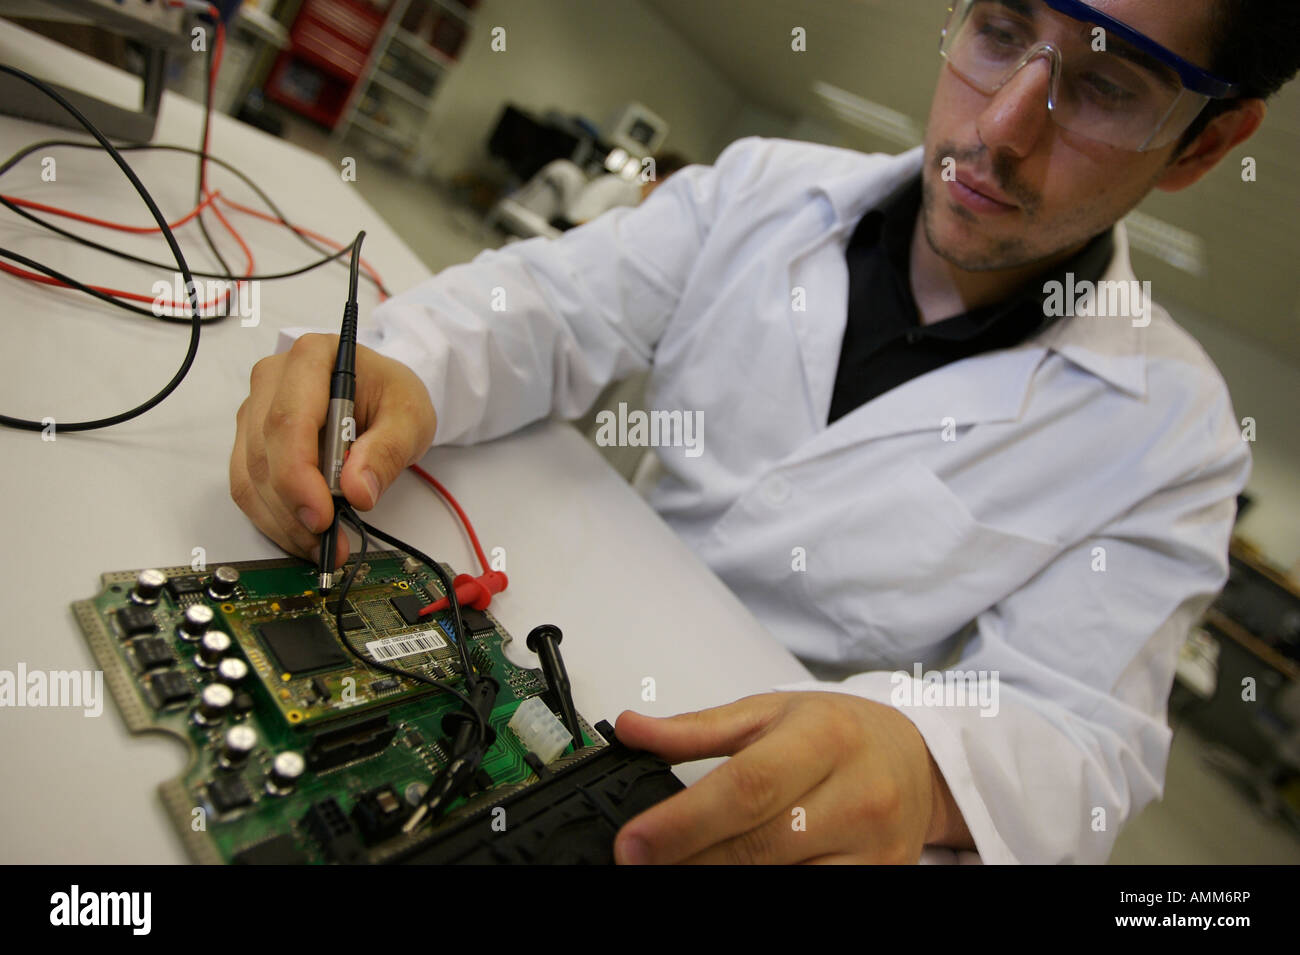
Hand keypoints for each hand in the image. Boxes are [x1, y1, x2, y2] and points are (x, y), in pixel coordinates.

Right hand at [230, 333, 437, 565]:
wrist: (382, 395)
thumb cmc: (392, 396)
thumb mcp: (410, 418)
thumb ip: (387, 450)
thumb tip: (357, 491)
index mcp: (312, 357)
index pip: (289, 420)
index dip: (298, 475)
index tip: (322, 516)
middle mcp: (273, 379)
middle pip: (264, 452)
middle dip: (293, 507)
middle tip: (328, 541)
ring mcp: (256, 410)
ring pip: (250, 476)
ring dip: (283, 521)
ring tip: (324, 546)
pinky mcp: (251, 441)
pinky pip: (249, 487)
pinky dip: (275, 519)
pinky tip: (304, 536)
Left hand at [612, 692, 968, 863]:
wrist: (915, 760)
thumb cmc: (839, 732)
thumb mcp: (769, 712)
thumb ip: (696, 728)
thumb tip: (631, 730)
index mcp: (824, 738)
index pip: (746, 787)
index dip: (683, 823)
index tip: (632, 844)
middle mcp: (856, 796)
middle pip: (757, 846)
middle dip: (687, 861)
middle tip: (639, 862)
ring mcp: (872, 848)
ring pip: (781, 882)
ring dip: (718, 880)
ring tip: (680, 868)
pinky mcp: (879, 879)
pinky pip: (808, 897)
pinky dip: (761, 890)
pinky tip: (728, 876)